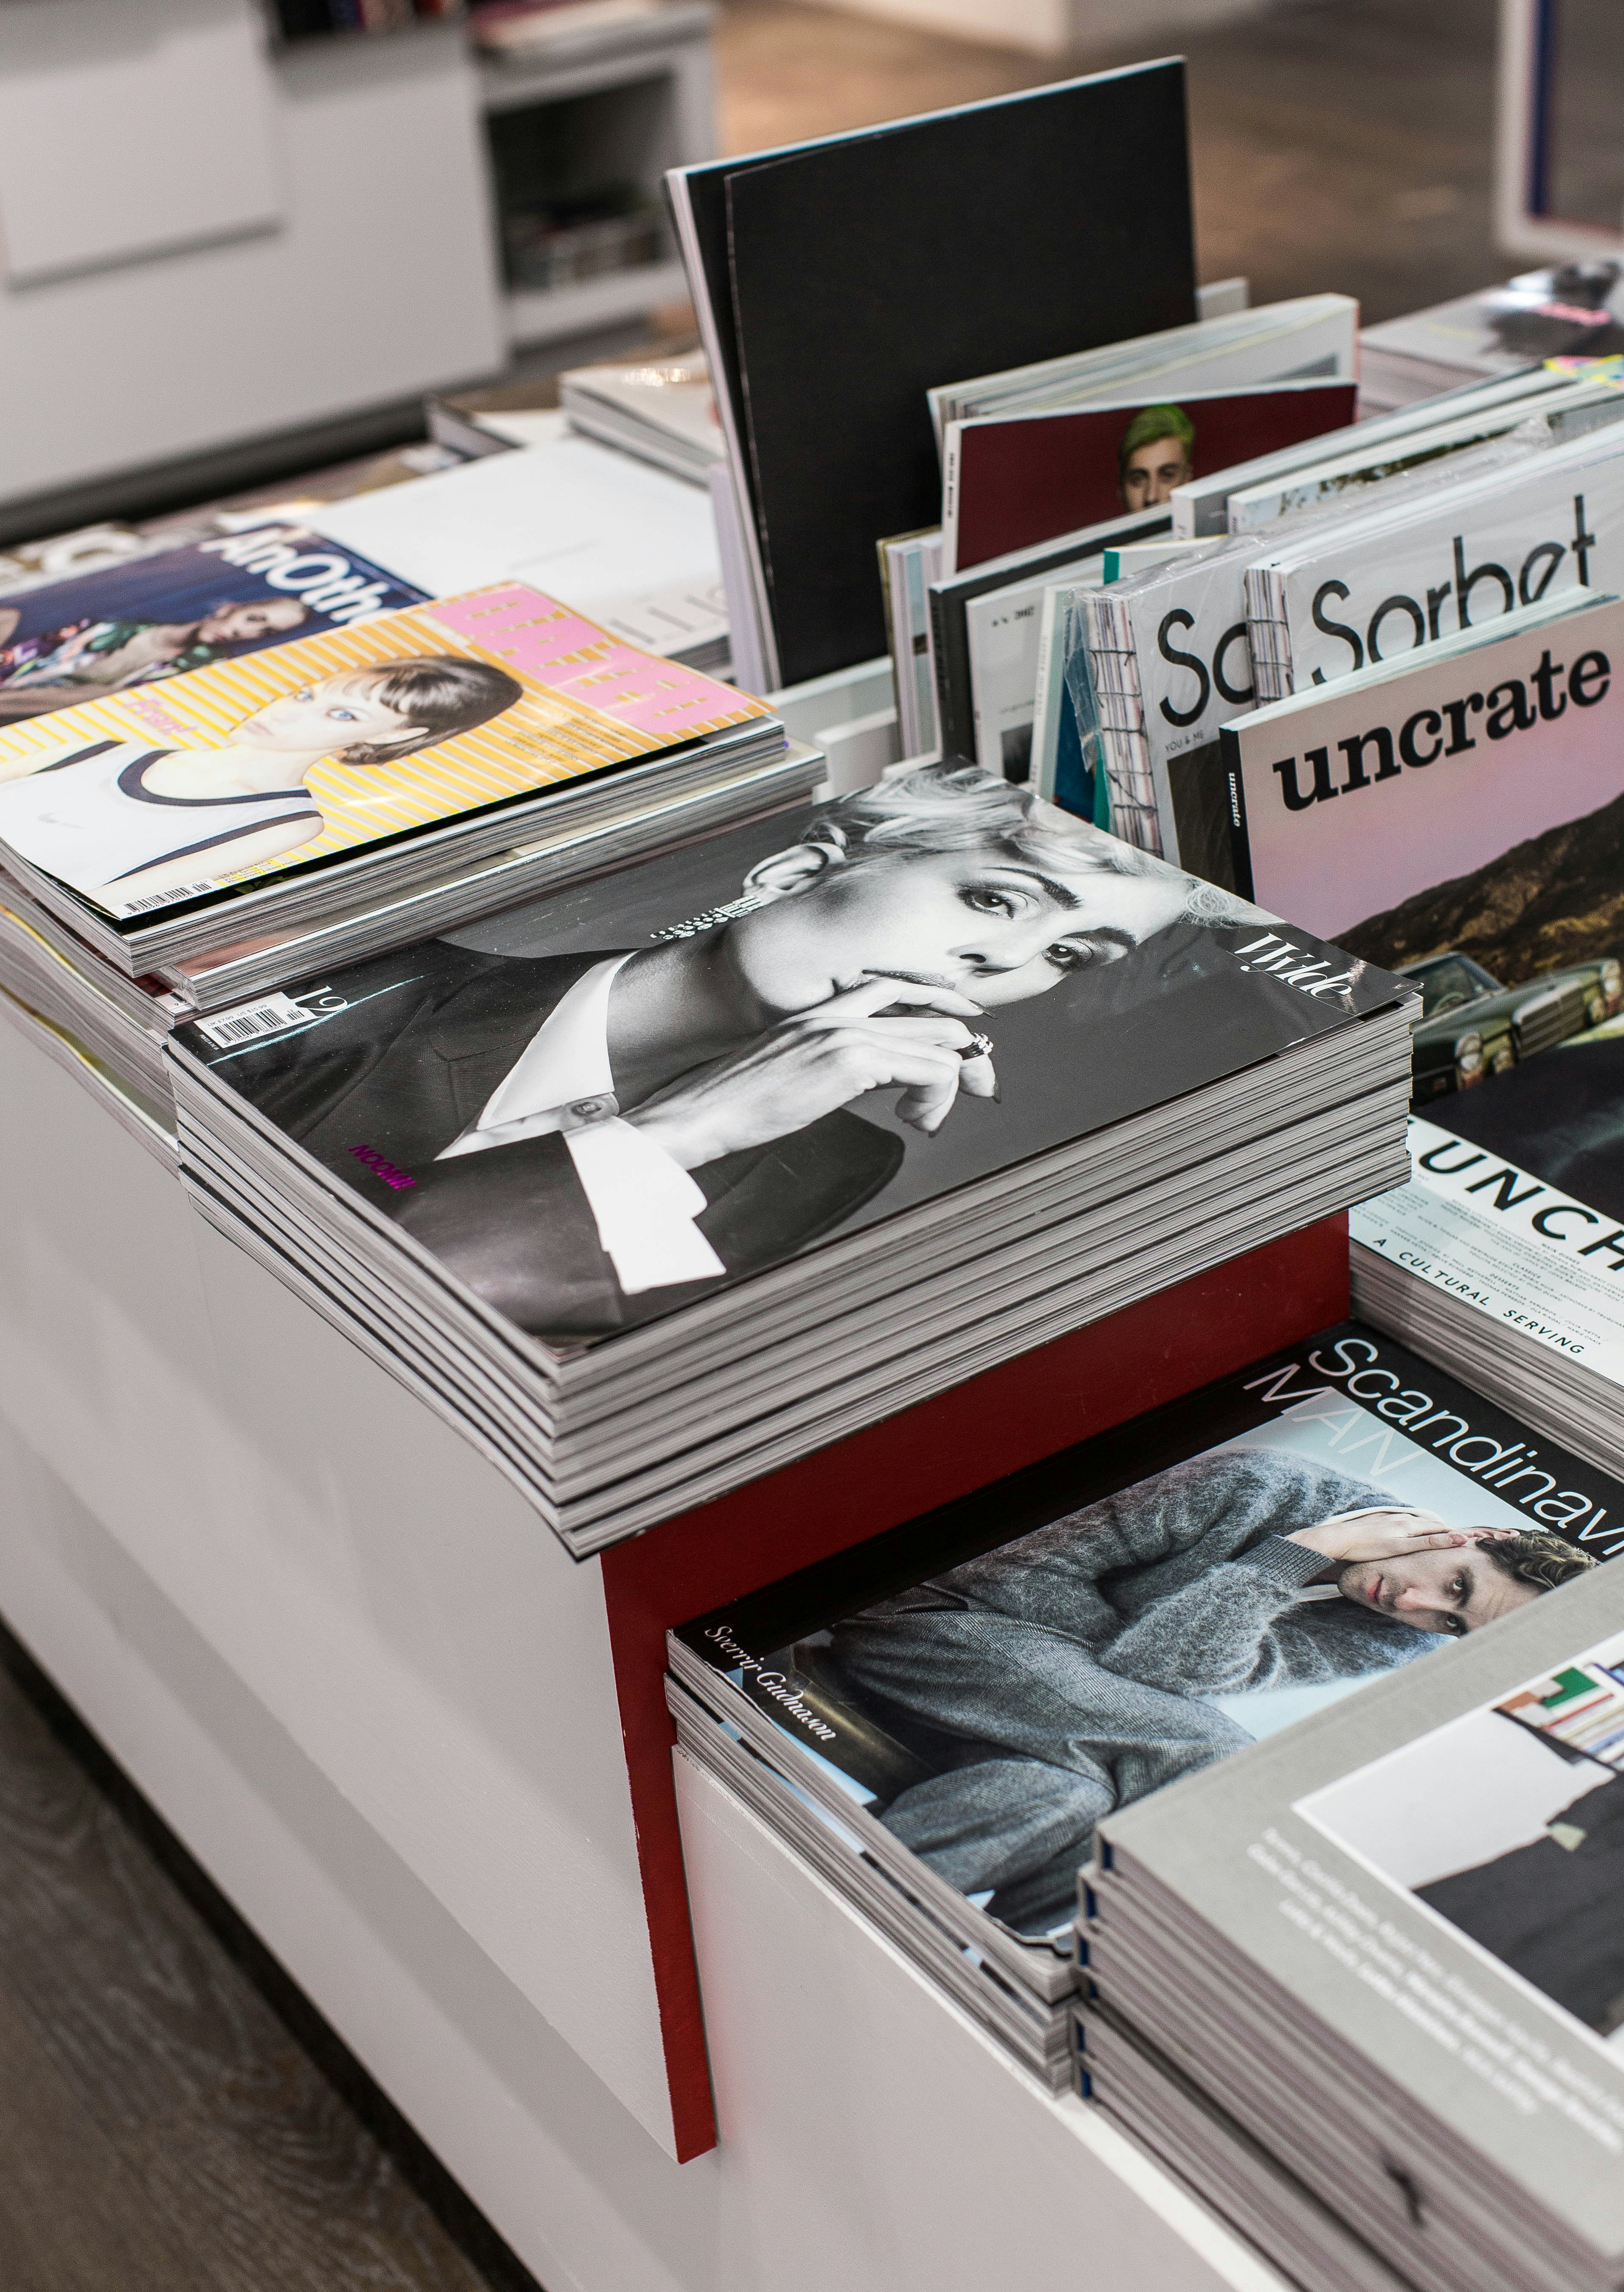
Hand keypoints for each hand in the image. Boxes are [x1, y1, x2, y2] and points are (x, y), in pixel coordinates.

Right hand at [626, 977, 996, 1169]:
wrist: (697, 1113)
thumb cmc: (735, 1105)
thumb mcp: (791, 1073)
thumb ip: (832, 1066)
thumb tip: (875, 1081)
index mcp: (823, 1010)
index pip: (902, 994)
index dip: (941, 1019)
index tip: (959, 1054)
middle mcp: (839, 1012)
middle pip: (933, 1013)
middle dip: (966, 1052)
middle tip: (974, 1089)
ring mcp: (846, 1032)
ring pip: (941, 1042)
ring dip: (950, 1085)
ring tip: (926, 1119)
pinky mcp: (850, 1060)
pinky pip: (929, 1068)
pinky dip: (937, 1098)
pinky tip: (914, 1121)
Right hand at [1287, 1510, 1516, 1570]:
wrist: (1334, 1540)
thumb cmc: (1355, 1545)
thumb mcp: (1383, 1545)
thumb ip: (1400, 1549)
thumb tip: (1411, 1561)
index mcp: (1410, 1525)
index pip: (1448, 1527)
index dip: (1472, 1532)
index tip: (1495, 1535)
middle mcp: (1412, 1523)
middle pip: (1455, 1527)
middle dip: (1484, 1531)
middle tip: (1511, 1532)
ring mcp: (1406, 1530)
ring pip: (1448, 1530)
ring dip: (1475, 1533)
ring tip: (1500, 1536)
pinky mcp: (1398, 1541)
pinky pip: (1429, 1540)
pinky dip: (1448, 1539)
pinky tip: (1466, 1540)